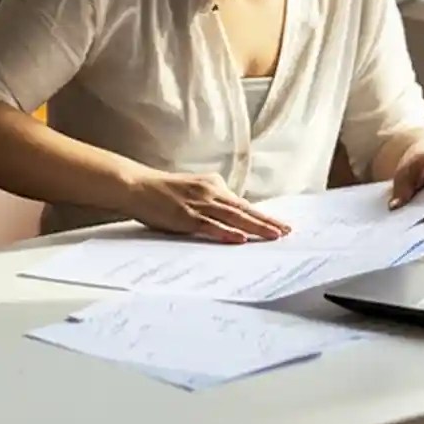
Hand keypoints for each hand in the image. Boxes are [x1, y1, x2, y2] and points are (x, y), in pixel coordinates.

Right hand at [127, 170, 290, 243]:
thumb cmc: (163, 192)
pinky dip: (226, 232)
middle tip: (287, 232)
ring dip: (255, 227)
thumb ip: (212, 200)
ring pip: (233, 217)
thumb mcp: (193, 190)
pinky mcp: (186, 216)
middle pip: (245, 210)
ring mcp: (199, 204)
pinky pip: (210, 226)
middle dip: (267, 222)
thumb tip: (230, 215)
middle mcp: (210, 192)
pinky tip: (241, 238)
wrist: (136, 185)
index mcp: (213, 185)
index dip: (262, 216)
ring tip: (274, 236)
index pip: (243, 204)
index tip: (280, 225)